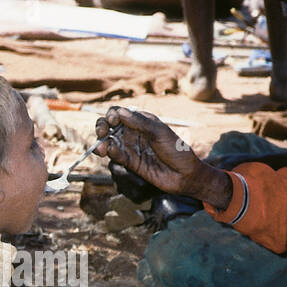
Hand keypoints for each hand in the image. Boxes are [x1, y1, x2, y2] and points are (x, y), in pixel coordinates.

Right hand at [94, 106, 230, 207]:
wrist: (184, 174)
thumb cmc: (176, 149)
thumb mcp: (160, 132)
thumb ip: (140, 122)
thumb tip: (119, 112)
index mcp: (141, 121)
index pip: (119, 113)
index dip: (112, 114)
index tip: (113, 120)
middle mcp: (133, 133)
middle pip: (110, 126)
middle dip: (102, 127)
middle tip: (102, 132)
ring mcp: (131, 147)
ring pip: (109, 141)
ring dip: (102, 142)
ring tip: (101, 147)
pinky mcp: (130, 163)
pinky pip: (116, 155)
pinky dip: (110, 153)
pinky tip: (111, 152)